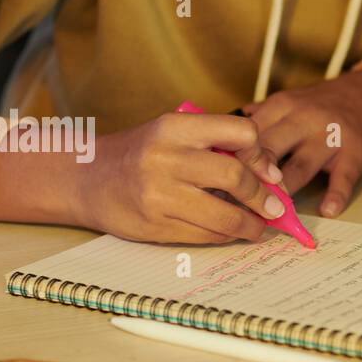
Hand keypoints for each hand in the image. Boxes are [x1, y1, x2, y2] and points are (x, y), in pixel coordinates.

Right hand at [73, 113, 290, 242]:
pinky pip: (207, 235)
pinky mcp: (155, 225)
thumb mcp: (172, 134)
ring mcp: (159, 194)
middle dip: (263, 196)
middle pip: (235, 177)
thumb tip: (270, 175)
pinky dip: (227, 235)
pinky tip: (232, 231)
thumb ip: (214, 145)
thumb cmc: (140, 154)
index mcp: (175, 127)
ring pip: (225, 215)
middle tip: (275, 207)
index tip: (269, 171)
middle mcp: (166, 158)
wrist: (86, 179)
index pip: (240, 133)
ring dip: (252, 225)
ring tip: (259, 226)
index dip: (262, 155)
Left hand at [236, 67, 361, 217]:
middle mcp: (304, 120)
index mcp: (282, 107)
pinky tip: (326, 211)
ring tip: (270, 214)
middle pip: (268, 151)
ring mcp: (330, 138)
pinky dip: (335, 196)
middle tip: (234, 204)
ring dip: (284, 192)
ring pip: (300, 167)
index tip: (216, 184)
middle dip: (250, 178)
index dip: (229, 161)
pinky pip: (343, 179)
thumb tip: (221, 135)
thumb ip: (259, 118)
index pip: (247, 135)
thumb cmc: (326, 104)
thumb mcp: (291, 100)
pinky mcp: (355, 154)